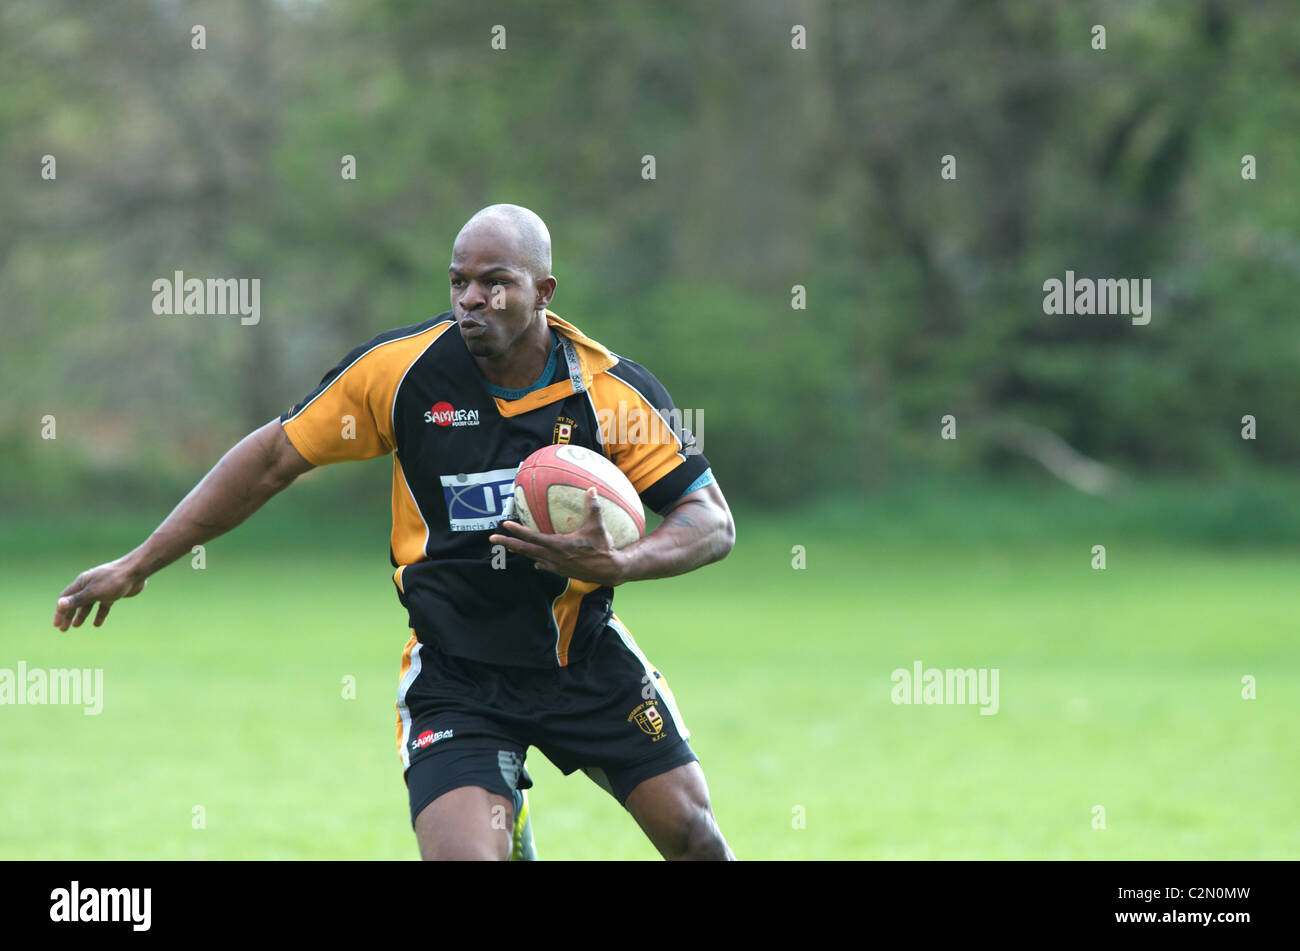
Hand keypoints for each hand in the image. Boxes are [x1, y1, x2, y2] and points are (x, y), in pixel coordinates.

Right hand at [53, 557, 146, 630]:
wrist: (136, 572)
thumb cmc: (113, 580)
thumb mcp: (94, 592)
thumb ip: (77, 599)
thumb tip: (59, 604)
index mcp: (82, 583)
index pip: (66, 598)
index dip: (60, 611)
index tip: (57, 625)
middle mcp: (90, 585)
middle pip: (76, 602)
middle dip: (69, 615)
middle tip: (63, 629)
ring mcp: (102, 589)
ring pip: (88, 604)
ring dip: (82, 615)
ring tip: (76, 626)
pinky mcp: (113, 593)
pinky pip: (103, 606)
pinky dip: (99, 614)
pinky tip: (97, 624)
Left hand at [489, 487, 627, 585]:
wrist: (609, 570)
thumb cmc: (603, 547)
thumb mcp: (598, 526)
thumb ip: (593, 507)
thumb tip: (592, 489)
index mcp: (558, 545)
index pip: (532, 537)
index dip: (517, 530)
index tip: (504, 524)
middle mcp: (553, 557)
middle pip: (525, 550)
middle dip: (508, 543)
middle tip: (492, 538)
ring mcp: (556, 566)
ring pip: (532, 558)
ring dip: (520, 552)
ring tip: (509, 547)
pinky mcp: (562, 572)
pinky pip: (545, 567)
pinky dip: (538, 563)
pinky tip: (535, 562)